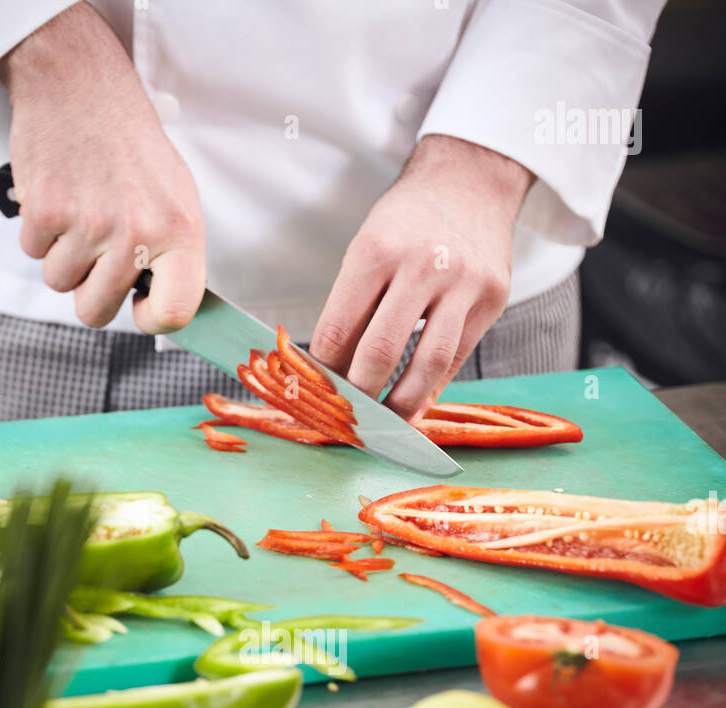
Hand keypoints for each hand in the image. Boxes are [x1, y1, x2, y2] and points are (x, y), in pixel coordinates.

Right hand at [0, 2, 204, 332]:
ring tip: (78, 212)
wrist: (79, 84)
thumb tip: (164, 306)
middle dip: (89, 292)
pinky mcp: (46, 212)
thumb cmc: (130, 144)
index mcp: (179, 231)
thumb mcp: (175, 195)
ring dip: (62, 257)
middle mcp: (136, 233)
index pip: (175, 312)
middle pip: (96, 312)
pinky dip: (39, 232)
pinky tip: (58, 196)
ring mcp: (89, 225)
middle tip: (95, 255)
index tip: (140, 308)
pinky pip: (33, 254)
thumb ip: (174, 254)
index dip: (152, 320)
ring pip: (59, 283)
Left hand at [310, 135, 532, 418]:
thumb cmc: (406, 221)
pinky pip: (458, 359)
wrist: (469, 180)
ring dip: (400, 404)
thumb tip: (331, 374)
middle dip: (359, 396)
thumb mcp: (368, 246)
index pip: (337, 330)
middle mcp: (421, 264)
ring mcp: (462, 282)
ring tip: (384, 424)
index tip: (318, 395)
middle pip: (381, 353)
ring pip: (427, 364)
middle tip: (349, 416)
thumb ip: (351, 307)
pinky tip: (414, 404)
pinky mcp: (492, 298)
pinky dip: (432, 389)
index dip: (323, 373)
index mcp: (375, 250)